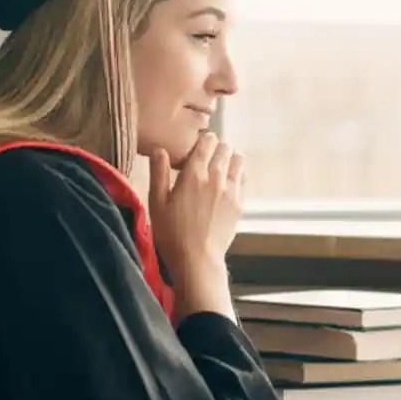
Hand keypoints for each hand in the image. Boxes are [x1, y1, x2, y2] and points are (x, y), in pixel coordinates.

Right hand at [148, 132, 245, 318]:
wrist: (197, 259)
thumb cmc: (171, 233)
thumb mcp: (156, 202)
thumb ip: (158, 172)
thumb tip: (160, 149)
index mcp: (194, 174)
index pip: (207, 142)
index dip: (204, 139)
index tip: (199, 144)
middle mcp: (216, 177)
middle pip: (225, 149)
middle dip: (217, 148)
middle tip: (207, 157)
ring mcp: (231, 190)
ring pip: (238, 160)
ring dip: (230, 159)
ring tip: (220, 167)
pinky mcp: (240, 203)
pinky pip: (244, 179)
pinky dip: (238, 175)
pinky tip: (228, 183)